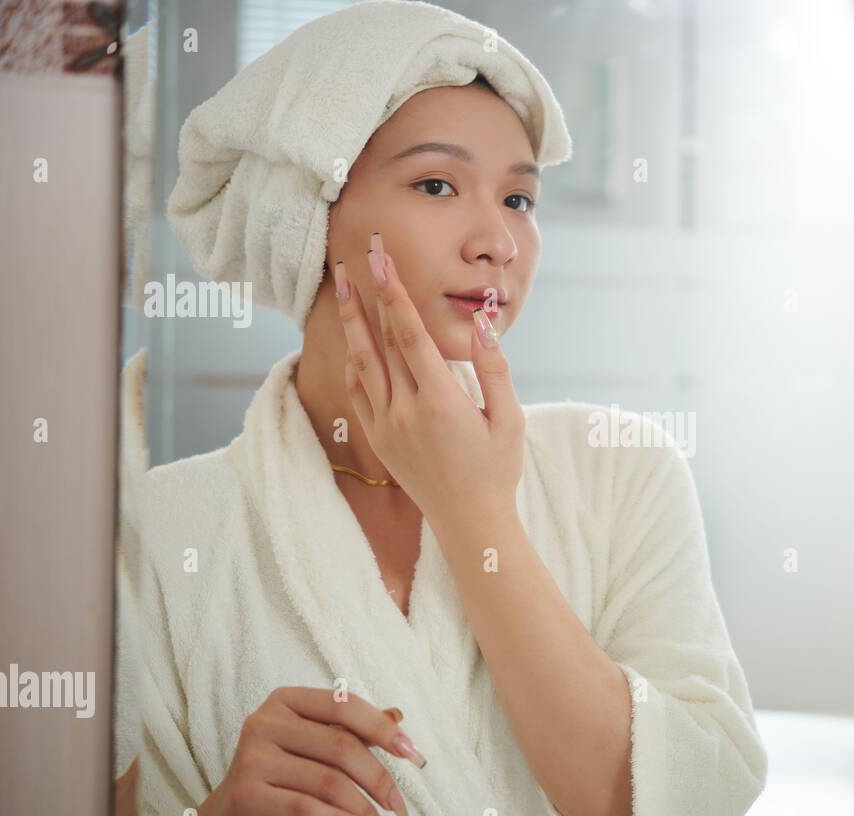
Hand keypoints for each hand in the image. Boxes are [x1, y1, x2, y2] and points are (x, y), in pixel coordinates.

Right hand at [181, 688, 423, 815]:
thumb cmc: (281, 776)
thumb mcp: (315, 746)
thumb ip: (352, 730)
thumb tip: (398, 716)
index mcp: (286, 701)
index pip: (345, 706)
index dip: (383, 730)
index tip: (414, 755)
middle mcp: (265, 722)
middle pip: (341, 746)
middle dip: (379, 778)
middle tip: (400, 806)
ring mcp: (252, 758)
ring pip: (328, 781)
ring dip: (364, 807)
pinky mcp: (248, 795)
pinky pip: (306, 807)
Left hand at [336, 234, 524, 535]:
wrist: (468, 521)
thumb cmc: (496, 470)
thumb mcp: (509, 420)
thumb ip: (495, 371)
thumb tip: (482, 324)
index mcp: (440, 402)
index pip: (410, 335)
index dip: (394, 294)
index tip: (383, 261)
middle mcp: (405, 411)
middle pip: (380, 341)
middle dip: (369, 295)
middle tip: (358, 256)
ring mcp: (386, 425)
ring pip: (362, 363)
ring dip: (351, 322)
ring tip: (344, 288)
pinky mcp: (378, 438)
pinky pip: (358, 391)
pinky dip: (353, 360)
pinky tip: (352, 339)